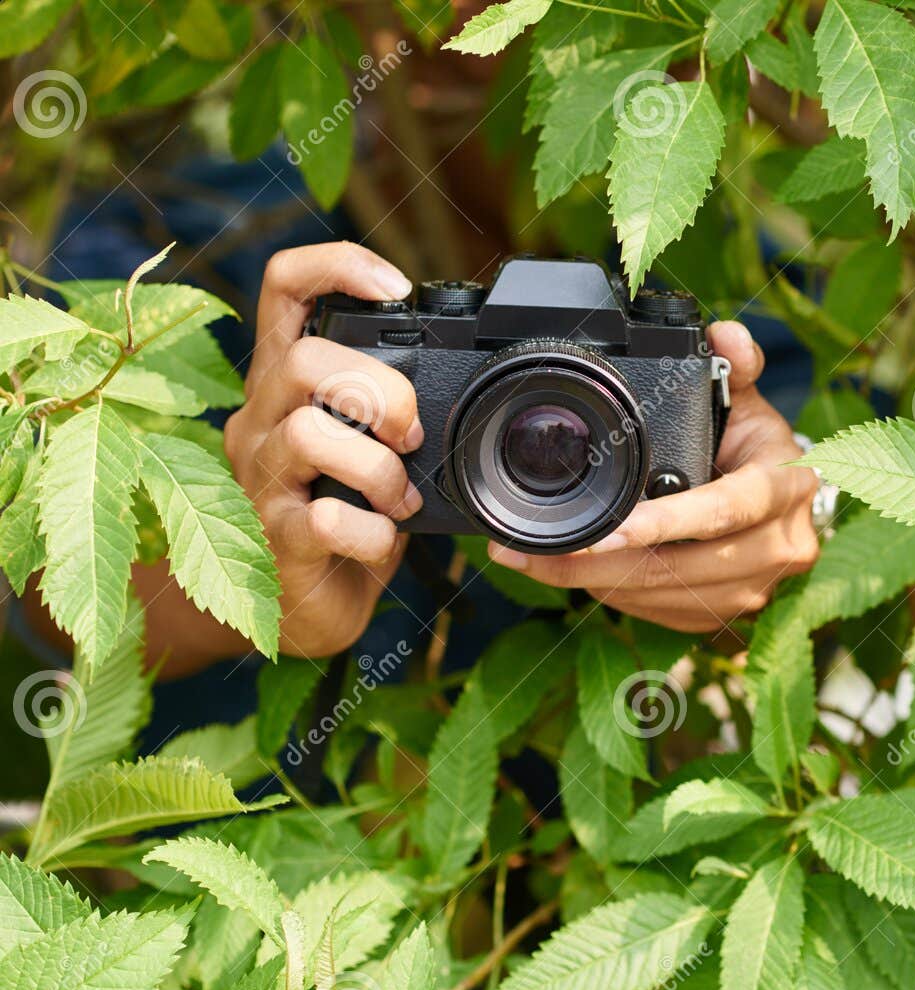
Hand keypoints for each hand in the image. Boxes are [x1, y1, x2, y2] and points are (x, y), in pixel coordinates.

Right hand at [224, 242, 421, 656]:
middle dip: (381, 391)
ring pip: (309, 433)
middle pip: (304, 361)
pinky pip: (321, 519)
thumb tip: (462, 379)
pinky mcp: (273, 539)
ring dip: (379, 468)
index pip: (283, 288)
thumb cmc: (347, 516)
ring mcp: (259, 480)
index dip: (334, 266)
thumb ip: (393, 407)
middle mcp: (260, 420)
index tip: (396, 287)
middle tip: (413, 437)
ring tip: (399, 499)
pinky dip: (372, 534)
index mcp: (286, 383)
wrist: (306, 605)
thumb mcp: (371, 445)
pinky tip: (382, 541)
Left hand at [486, 322, 819, 631]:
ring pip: (665, 596)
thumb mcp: (749, 403)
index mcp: (785, 488)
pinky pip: (664, 614)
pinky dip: (617, 598)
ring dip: (596, 585)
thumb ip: (734, 365)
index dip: (665, 523)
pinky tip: (577, 578)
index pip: (722, 511)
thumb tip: (724, 333)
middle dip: (601, 564)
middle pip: (681, 568)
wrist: (788, 502)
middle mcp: (781, 546)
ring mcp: (759, 589)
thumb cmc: (757, 447)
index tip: (607, 529)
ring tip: (536, 563)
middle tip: (530, 553)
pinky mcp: (732, 616)